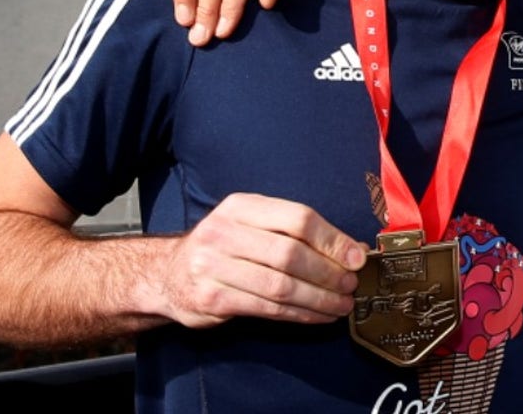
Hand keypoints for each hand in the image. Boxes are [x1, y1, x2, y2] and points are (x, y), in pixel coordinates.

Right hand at [151, 193, 366, 329]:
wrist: (166, 274)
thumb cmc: (222, 248)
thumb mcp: (251, 225)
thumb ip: (294, 232)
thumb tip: (349, 250)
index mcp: (241, 207)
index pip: (298, 219)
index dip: (332, 240)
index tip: (356, 258)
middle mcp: (224, 233)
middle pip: (291, 254)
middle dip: (328, 273)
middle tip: (350, 285)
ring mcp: (213, 266)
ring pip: (281, 285)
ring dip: (318, 298)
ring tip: (340, 304)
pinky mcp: (212, 299)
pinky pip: (267, 308)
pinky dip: (299, 314)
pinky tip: (317, 315)